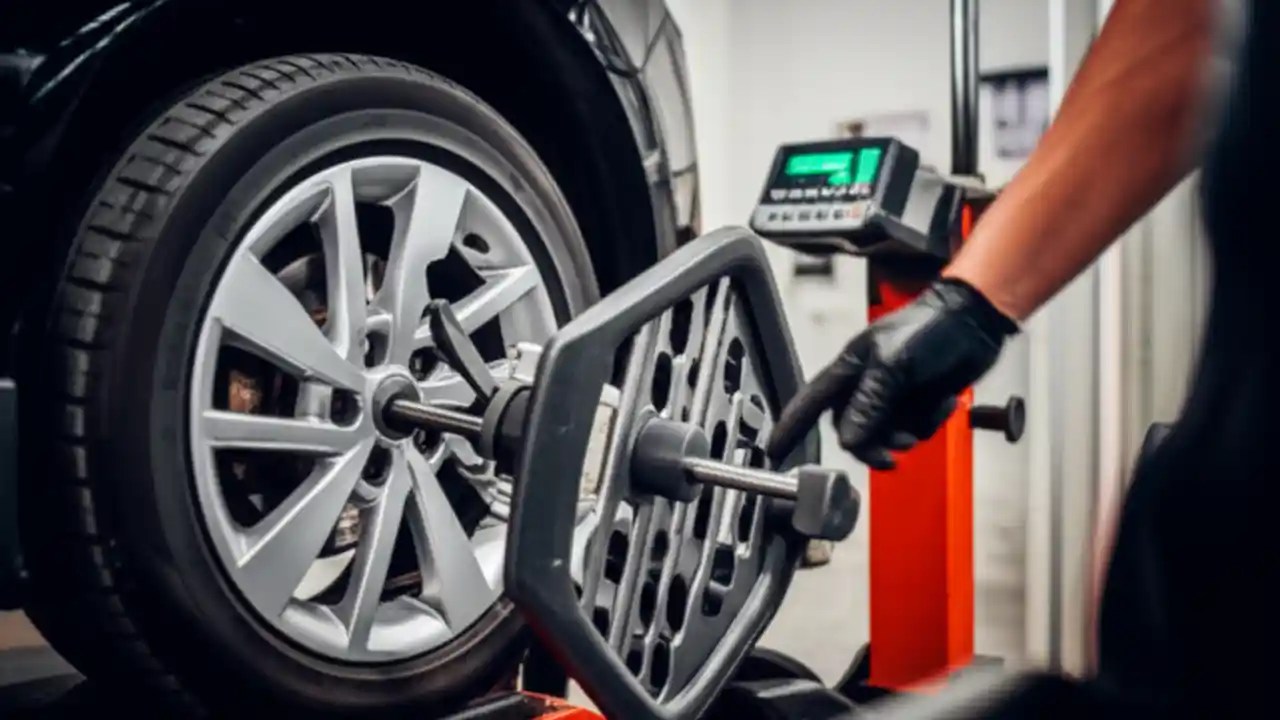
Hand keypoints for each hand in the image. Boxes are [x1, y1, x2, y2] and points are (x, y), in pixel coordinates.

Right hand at [767, 279, 1017, 469]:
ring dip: (905, 435)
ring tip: (923, 416)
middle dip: (871, 445)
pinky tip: (941, 401)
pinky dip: (928, 423)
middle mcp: (865, 387)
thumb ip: (868, 404)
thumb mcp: (893, 366)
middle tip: (889, 454)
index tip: (775, 452)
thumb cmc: (929, 328)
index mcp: (848, 371)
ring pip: (884, 436)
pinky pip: (913, 431)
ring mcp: (892, 397)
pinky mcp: (916, 404)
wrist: (974, 322)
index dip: (790, 429)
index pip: (808, 404)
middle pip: (851, 431)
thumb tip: (849, 439)